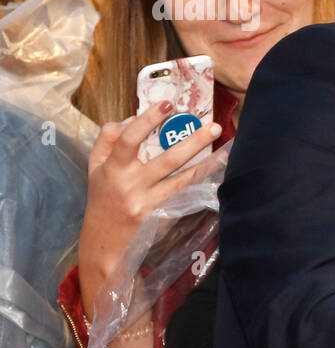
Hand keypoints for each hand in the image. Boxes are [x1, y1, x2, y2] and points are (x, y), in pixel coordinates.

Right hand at [78, 102, 221, 317]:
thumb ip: (107, 140)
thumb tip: (129, 117)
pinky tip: (217, 172)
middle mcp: (130, 185)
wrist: (104, 243)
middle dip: (192, 141)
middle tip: (213, 125)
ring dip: (206, 163)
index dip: (147, 120)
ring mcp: (147, 202)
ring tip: (226, 147)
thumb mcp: (95, 168)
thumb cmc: (102, 199)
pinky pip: (185, 195)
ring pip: (182, 179)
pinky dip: (202, 183)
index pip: (128, 140)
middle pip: (166, 160)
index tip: (168, 104)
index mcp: (112, 168)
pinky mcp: (160, 215)